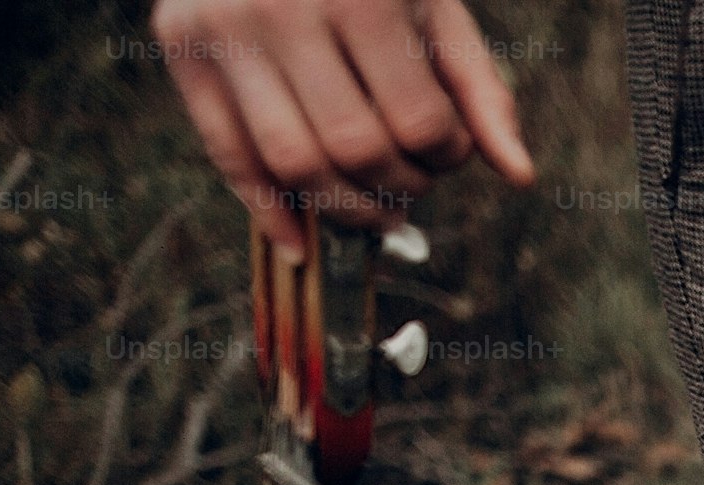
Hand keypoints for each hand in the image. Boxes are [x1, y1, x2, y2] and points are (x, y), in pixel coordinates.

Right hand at [149, 0, 534, 256]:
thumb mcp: (431, 8)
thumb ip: (479, 88)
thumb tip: (521, 175)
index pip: (417, 122)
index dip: (446, 156)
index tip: (449, 150)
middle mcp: (284, 9)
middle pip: (354, 150)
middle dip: (397, 188)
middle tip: (411, 186)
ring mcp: (225, 29)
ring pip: (293, 163)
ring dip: (342, 209)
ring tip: (372, 210)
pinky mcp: (183, 48)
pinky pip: (228, 154)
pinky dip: (267, 210)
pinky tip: (300, 242)